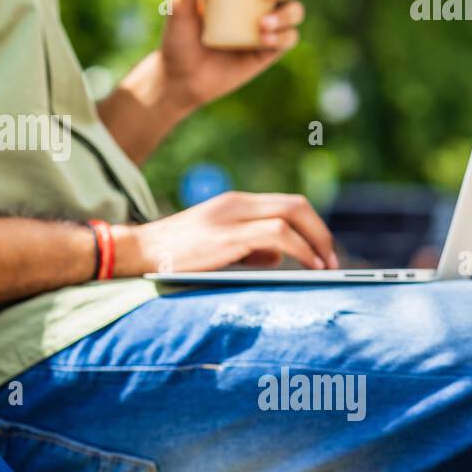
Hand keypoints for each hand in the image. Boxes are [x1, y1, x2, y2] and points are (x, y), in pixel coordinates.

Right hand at [113, 191, 338, 274]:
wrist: (138, 252)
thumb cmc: (174, 255)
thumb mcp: (216, 245)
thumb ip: (248, 247)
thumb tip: (280, 258)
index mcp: (233, 204)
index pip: (285, 204)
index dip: (312, 226)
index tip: (323, 250)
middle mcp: (235, 204)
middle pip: (295, 204)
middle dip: (321, 231)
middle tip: (332, 260)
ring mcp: (231, 218)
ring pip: (291, 215)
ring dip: (316, 241)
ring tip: (326, 267)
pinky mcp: (228, 236)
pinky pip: (278, 235)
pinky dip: (301, 249)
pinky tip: (309, 266)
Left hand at [159, 0, 304, 111]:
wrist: (179, 78)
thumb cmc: (178, 39)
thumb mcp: (179, 10)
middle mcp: (260, 5)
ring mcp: (266, 29)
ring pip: (294, 13)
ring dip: (287, 13)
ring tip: (263, 23)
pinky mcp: (267, 53)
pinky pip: (286, 41)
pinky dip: (282, 37)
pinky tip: (266, 39)